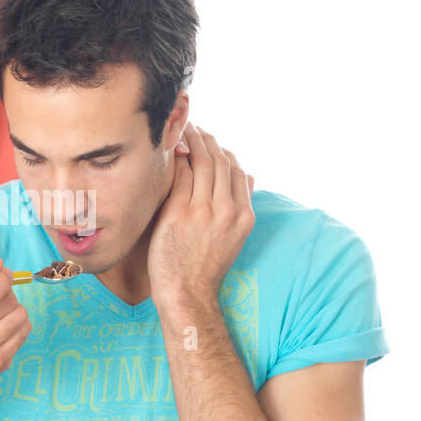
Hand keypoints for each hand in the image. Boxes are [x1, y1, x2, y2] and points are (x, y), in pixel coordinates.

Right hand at [0, 253, 30, 387]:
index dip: (2, 280)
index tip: (3, 275)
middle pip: (4, 306)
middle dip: (8, 292)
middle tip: (0, 293)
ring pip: (18, 319)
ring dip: (15, 307)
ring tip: (2, 310)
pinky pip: (23, 333)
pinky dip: (20, 323)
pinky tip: (6, 323)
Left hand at [147, 125, 254, 313]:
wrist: (188, 293)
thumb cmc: (206, 267)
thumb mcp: (235, 237)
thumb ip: (242, 205)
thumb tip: (250, 176)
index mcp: (244, 215)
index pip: (237, 170)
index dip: (223, 151)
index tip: (211, 141)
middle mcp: (228, 210)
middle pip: (220, 161)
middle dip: (206, 139)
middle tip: (194, 127)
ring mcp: (204, 210)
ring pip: (201, 162)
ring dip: (192, 141)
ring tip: (182, 131)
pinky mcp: (180, 212)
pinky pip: (181, 175)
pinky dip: (178, 159)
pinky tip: (171, 152)